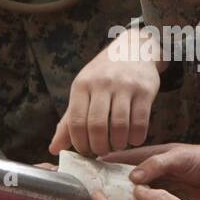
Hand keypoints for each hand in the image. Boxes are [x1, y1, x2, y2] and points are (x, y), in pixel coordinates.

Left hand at [50, 26, 163, 156]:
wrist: (133, 48)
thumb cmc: (104, 74)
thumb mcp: (83, 90)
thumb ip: (69, 120)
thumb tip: (54, 149)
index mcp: (82, 85)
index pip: (75, 122)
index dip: (79, 143)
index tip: (85, 151)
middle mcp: (102, 83)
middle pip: (97, 126)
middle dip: (99, 147)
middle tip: (101, 151)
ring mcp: (125, 86)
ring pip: (119, 126)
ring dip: (118, 144)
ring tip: (117, 145)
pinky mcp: (145, 90)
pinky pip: (140, 122)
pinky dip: (136, 137)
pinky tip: (133, 139)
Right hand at [106, 133, 199, 199]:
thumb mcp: (181, 159)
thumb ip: (158, 165)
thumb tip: (131, 178)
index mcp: (151, 157)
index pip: (120, 160)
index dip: (101, 166)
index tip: (82, 174)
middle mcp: (152, 172)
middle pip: (122, 181)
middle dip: (106, 189)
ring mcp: (160, 187)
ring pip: (133, 198)